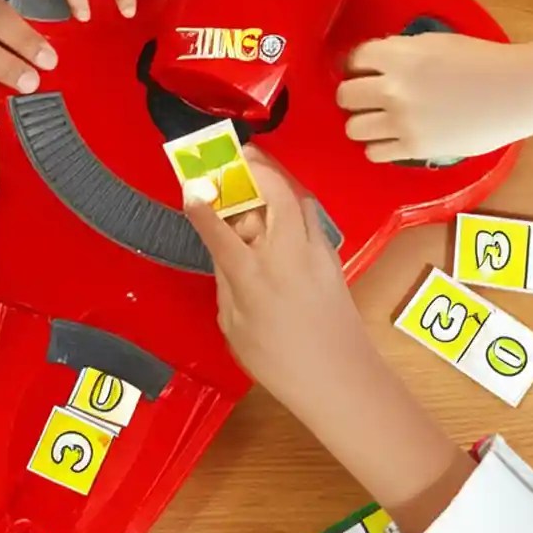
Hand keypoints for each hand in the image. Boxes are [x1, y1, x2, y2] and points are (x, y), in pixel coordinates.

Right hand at [182, 148, 366, 399]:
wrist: (342, 379)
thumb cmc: (280, 363)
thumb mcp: (235, 327)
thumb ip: (227, 283)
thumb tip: (224, 253)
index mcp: (253, 275)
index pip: (220, 227)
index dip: (202, 203)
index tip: (190, 184)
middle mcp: (286, 253)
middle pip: (275, 191)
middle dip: (256, 165)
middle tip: (238, 154)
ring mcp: (315, 252)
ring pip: (298, 199)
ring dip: (277, 181)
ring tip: (257, 178)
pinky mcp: (331, 258)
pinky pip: (309, 217)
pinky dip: (291, 204)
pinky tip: (278, 215)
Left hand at [337, 24, 532, 161]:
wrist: (518, 91)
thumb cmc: (484, 61)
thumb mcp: (437, 42)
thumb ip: (403, 51)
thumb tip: (378, 61)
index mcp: (400, 56)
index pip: (356, 58)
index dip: (360, 64)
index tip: (367, 69)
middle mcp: (394, 89)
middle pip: (346, 95)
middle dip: (355, 93)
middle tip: (368, 96)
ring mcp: (402, 121)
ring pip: (354, 127)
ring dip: (363, 122)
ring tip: (378, 120)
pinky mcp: (414, 148)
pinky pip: (374, 152)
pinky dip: (378, 146)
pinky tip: (391, 138)